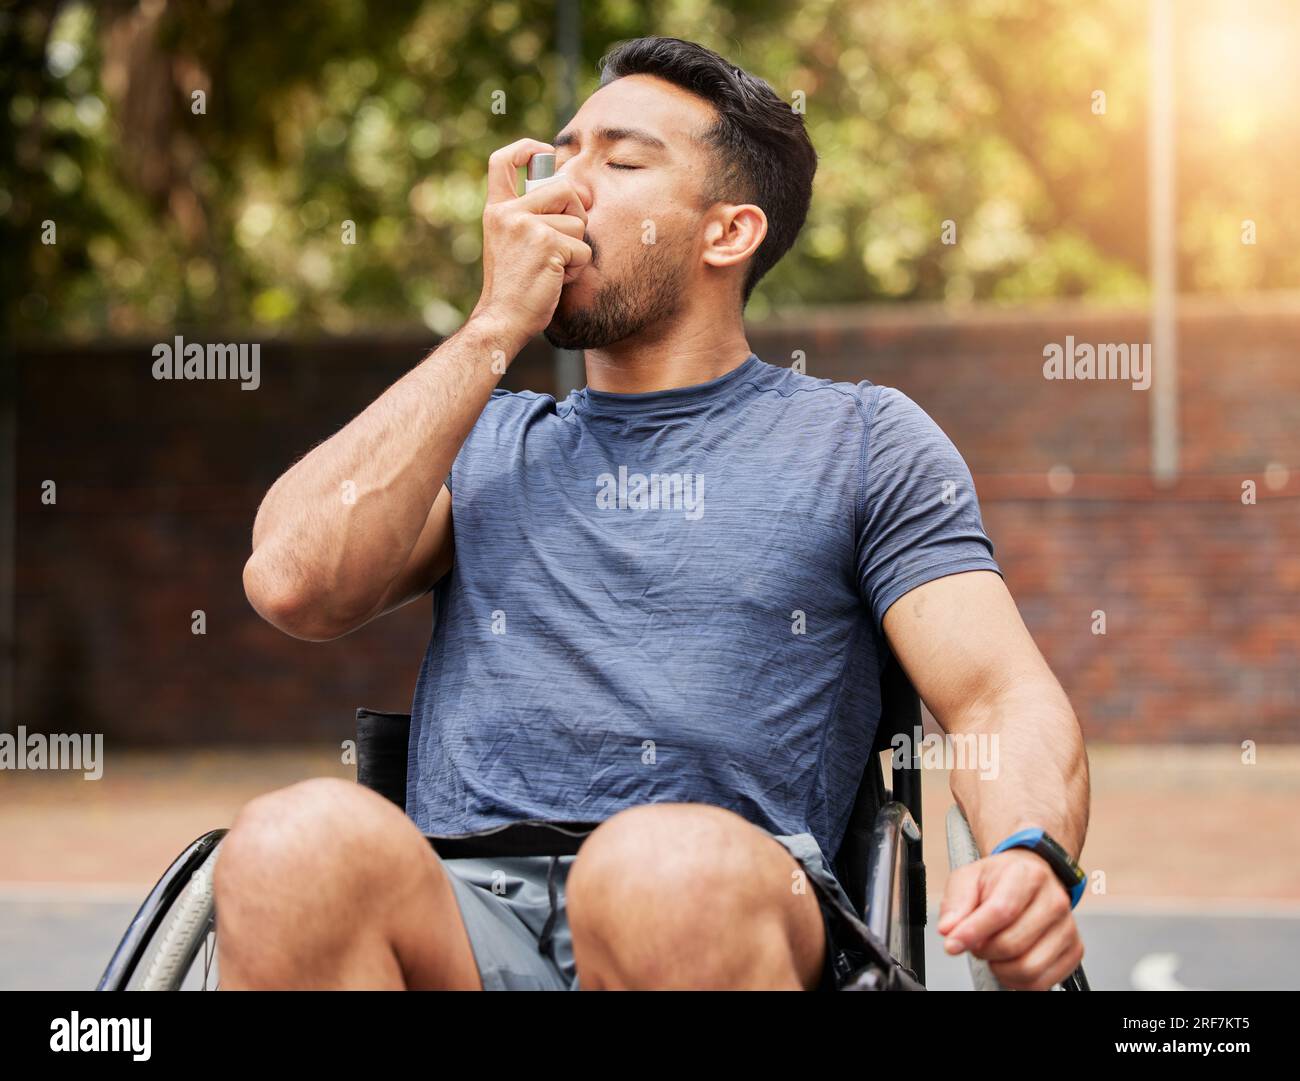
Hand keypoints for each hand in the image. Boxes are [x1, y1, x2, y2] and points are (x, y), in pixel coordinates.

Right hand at [471, 138, 592, 342]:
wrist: (502, 320)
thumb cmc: (514, 288)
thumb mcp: (515, 243)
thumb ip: (536, 217)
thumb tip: (582, 194)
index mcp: (496, 210)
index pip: (503, 161)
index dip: (527, 148)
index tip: (544, 152)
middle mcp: (508, 212)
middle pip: (564, 188)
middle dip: (576, 216)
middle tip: (562, 245)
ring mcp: (526, 225)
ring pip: (578, 222)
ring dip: (575, 249)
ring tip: (552, 269)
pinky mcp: (546, 243)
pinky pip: (583, 248)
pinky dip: (577, 268)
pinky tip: (556, 280)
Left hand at [937, 848, 1083, 990]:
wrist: (1031, 878)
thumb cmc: (1000, 880)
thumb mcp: (969, 878)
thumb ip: (956, 903)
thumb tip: (949, 930)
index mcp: (1027, 875)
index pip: (1001, 911)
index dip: (973, 932)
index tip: (952, 944)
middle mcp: (1054, 900)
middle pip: (1012, 944)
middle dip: (983, 950)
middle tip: (976, 942)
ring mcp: (1067, 927)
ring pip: (1028, 968)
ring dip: (999, 968)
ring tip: (992, 952)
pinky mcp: (1074, 950)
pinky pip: (1042, 983)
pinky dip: (1017, 981)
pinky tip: (1008, 963)